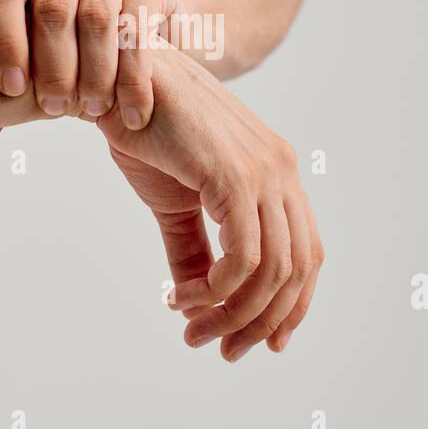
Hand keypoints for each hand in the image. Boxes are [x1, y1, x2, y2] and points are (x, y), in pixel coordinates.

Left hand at [0, 0, 182, 153]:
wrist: (120, 14)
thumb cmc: (55, 46)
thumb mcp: (22, 64)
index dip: (3, 40)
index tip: (11, 90)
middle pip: (51, 8)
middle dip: (52, 67)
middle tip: (53, 109)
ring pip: (96, 18)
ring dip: (94, 72)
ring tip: (92, 109)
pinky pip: (137, 26)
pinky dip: (133, 75)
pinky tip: (131, 108)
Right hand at [98, 47, 322, 361]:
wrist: (120, 80)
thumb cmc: (148, 132)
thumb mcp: (175, 203)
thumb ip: (193, 250)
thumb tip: (198, 301)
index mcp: (277, 174)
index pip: (306, 254)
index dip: (291, 305)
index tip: (262, 342)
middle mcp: (282, 172)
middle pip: (297, 271)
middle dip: (260, 322)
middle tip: (219, 348)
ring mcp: (265, 172)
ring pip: (273, 272)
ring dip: (233, 314)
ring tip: (193, 329)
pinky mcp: (236, 177)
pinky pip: (244, 257)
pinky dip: (217, 291)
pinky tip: (183, 298)